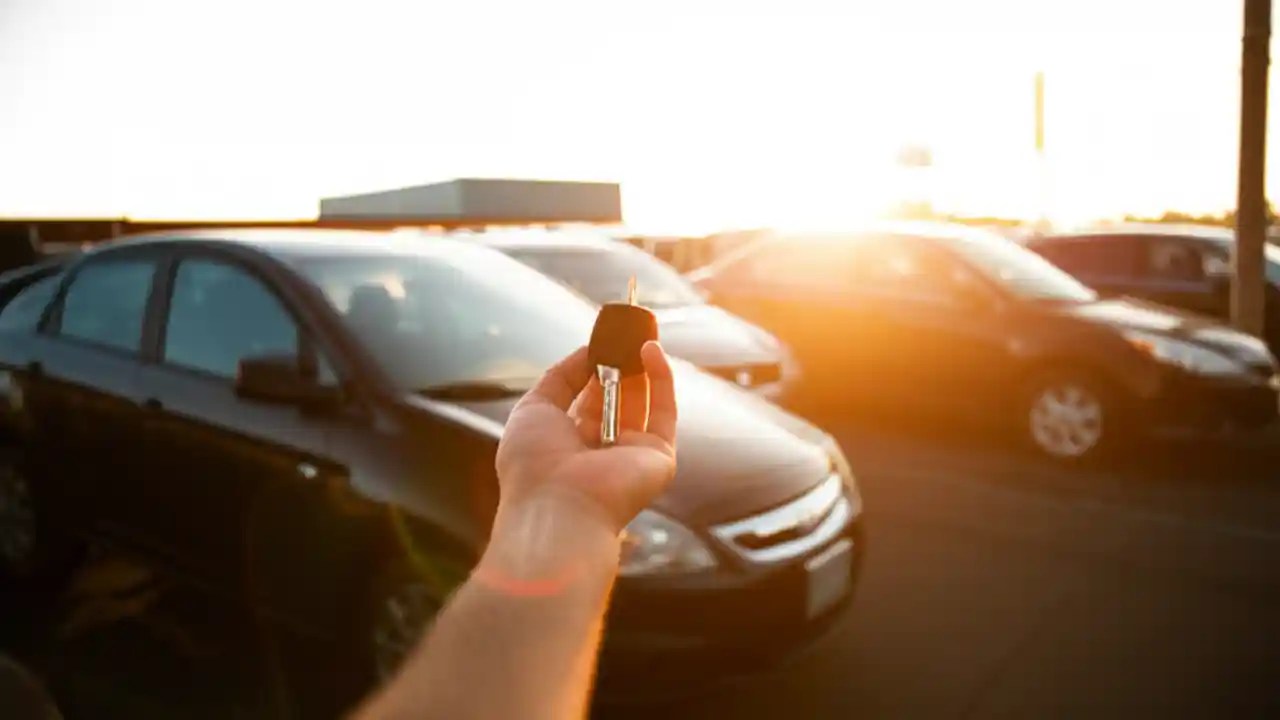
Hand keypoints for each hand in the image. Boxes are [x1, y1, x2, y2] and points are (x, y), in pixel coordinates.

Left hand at [495, 342, 676, 534]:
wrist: (556, 509)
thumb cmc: (534, 465)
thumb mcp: (533, 408)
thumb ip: (560, 377)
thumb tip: (587, 351)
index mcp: (569, 442)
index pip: (587, 396)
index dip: (594, 365)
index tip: (601, 336)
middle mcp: (602, 449)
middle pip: (618, 396)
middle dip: (621, 360)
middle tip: (625, 327)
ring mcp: (632, 453)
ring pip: (643, 400)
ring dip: (642, 363)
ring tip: (640, 328)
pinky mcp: (659, 456)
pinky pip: (664, 411)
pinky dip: (661, 378)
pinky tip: (650, 350)